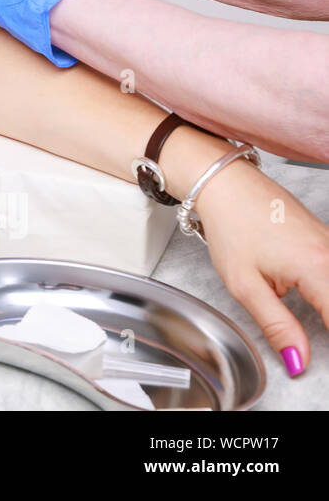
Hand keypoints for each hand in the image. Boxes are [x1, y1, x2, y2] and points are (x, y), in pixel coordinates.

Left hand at [195, 163, 328, 377]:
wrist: (226, 184)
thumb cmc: (231, 227)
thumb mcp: (245, 285)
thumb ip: (277, 325)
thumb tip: (299, 360)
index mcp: (316, 267)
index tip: (321, 360)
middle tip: (316, 340)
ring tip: (319, 322)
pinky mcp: (327, 240)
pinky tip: (321, 301)